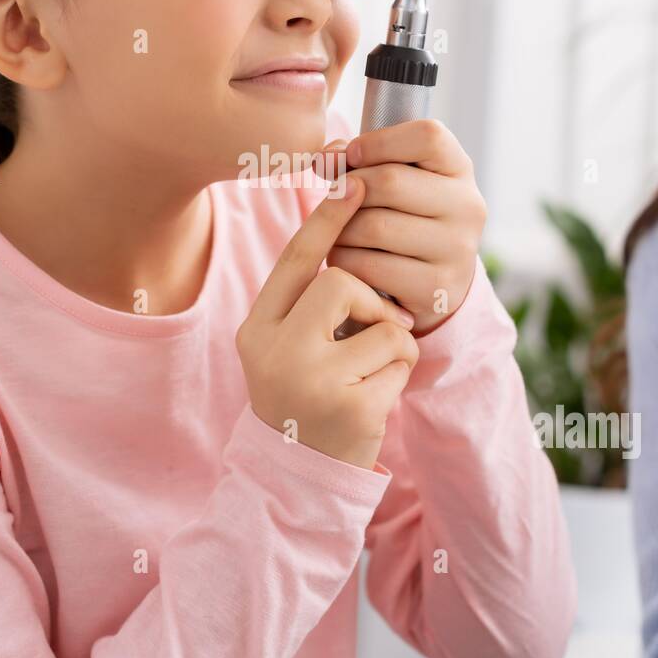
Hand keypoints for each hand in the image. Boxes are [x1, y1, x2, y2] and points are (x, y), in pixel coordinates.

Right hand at [236, 173, 419, 469]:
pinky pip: (400, 362)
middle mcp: (276, 352)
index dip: (326, 219)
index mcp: (256, 329)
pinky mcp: (351, 410)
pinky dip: (401, 374)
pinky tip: (377, 398)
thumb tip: (342, 223)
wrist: (297, 475)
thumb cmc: (300, 395)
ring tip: (372, 371)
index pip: (294, 260)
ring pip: (382, 324)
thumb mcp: (284, 345)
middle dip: (370, 300)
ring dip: (391, 344)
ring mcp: (312, 382)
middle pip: (340, 281)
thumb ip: (303, 300)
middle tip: (374, 329)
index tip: (354, 183)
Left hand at [310, 118, 486, 336]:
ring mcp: (456, 250)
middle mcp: (468, 207)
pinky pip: (367, 266)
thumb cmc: (402, 218)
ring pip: (372, 226)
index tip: (352, 155)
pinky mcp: (435, 287)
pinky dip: (344, 261)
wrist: (433, 285)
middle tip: (334, 201)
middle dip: (347, 189)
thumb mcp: (394, 180)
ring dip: (339, 229)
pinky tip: (348, 259)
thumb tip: (326, 158)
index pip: (427, 136)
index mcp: (459, 169)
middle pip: (389, 181)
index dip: (379, 141)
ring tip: (338, 232)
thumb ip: (359, 158)